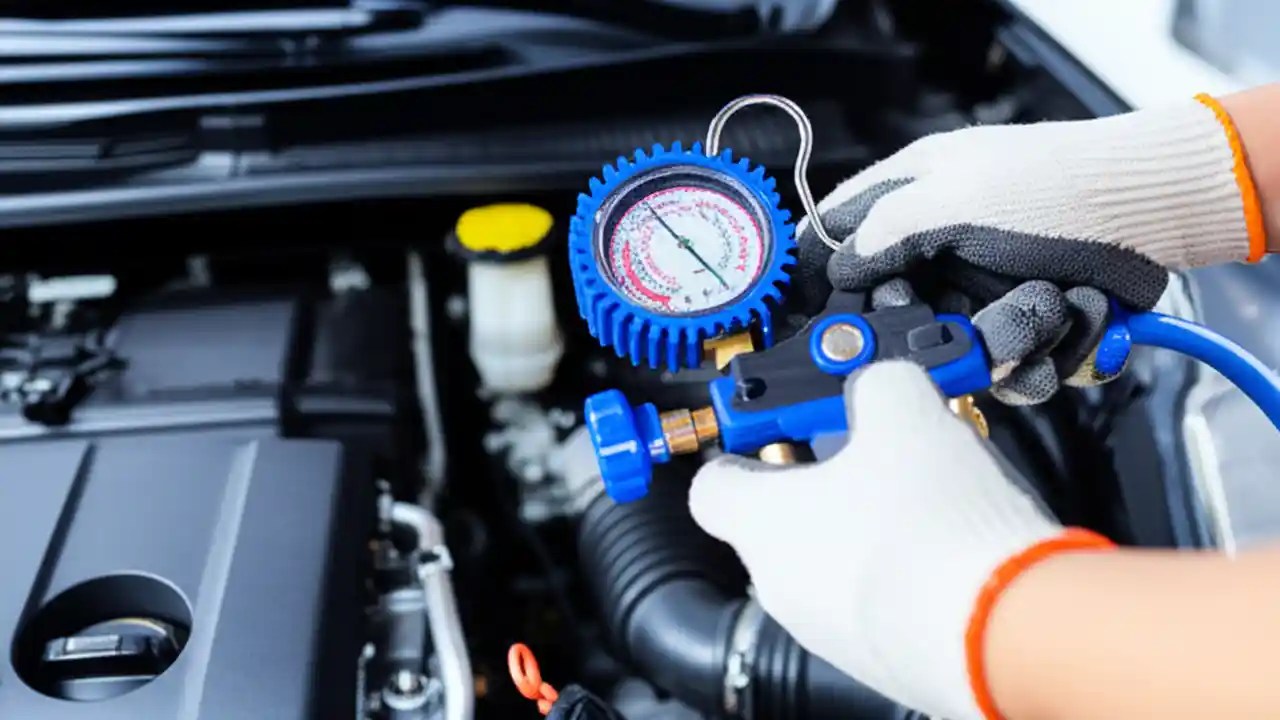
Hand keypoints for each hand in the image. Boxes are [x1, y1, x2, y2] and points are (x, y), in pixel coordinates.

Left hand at [688, 361, 1071, 719]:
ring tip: (935, 494)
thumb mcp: (903, 412)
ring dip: (875, 527)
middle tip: (880, 447)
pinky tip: (959, 547)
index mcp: (758, 524)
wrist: (999, 633)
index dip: (745, 447)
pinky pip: (885, 602)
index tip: (781, 424)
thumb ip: (878, 384)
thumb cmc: (928, 525)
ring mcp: (831, 632)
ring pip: (838, 563)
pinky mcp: (886, 661)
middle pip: (785, 521)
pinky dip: (912, 573)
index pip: (712, 486)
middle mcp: (781, 586)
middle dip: (832, 479)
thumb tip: (883, 385)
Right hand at [796, 96, 1260, 400]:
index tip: (847, 318)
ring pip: (968, 356)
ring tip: (1057, 301)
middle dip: (943, 333)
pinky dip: (1061, 350)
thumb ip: (883, 232)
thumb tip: (838, 268)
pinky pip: (1025, 369)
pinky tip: (1085, 310)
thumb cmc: (1058, 185)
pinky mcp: (1037, 324)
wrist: (1158, 204)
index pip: (841, 242)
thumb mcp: (954, 197)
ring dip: (1017, 340)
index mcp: (913, 199)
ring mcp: (991, 288)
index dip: (833, 286)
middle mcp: (945, 249)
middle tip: (972, 324)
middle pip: (905, 320)